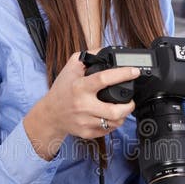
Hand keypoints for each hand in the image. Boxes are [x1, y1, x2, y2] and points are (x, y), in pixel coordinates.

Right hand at [24, 53, 139, 157]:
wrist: (50, 114)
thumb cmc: (62, 89)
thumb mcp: (71, 67)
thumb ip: (89, 56)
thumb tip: (106, 51)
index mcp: (80, 87)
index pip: (104, 79)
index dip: (123, 74)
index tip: (134, 71)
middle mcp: (82, 105)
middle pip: (114, 110)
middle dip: (129, 106)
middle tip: (131, 101)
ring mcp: (84, 121)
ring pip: (114, 122)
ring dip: (123, 115)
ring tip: (122, 109)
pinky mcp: (86, 132)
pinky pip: (107, 130)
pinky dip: (113, 124)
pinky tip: (111, 117)